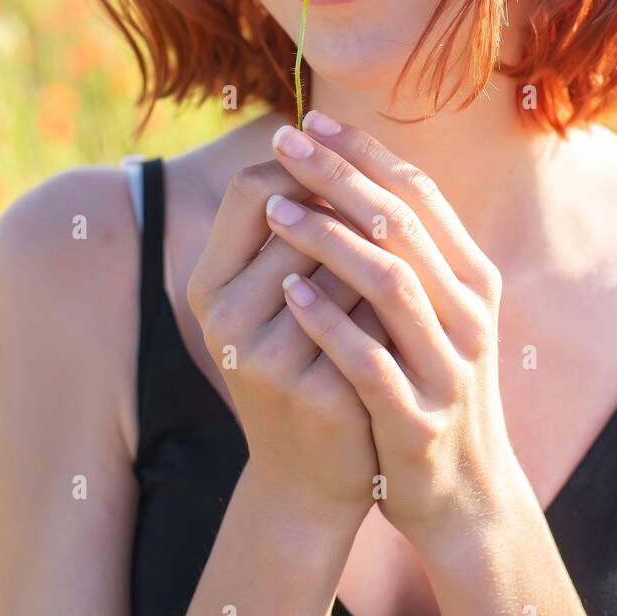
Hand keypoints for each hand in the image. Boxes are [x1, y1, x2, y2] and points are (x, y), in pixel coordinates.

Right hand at [187, 159, 388, 526]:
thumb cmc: (307, 361)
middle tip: (382, 220)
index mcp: (208, 283)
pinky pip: (365, 315)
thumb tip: (337, 144)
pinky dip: (390, 302)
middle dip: (348, 211)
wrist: (314, 471)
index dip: (302, 168)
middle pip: (299, 217)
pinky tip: (408, 309)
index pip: (249, 188)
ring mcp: (263, 354)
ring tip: (396, 266)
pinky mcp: (310, 388)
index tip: (344, 168)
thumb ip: (297, 231)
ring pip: (338, 262)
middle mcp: (223, 315)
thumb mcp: (282, 294)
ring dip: (374, 252)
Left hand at [265, 113, 525, 550]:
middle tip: (286, 141)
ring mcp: (447, 365)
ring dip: (329, 240)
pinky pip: (370, 361)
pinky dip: (329, 322)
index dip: (365, 153)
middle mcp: (468, 312)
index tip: (313, 121)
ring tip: (275, 210)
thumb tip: (357, 176)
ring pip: (391, 284)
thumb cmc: (432, 385)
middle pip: (403, 225)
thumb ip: (410, 253)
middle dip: (339, 177)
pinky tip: (288, 293)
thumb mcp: (436, 313)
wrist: (465, 493)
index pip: (420, 194)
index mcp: (472, 278)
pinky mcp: (418, 417)